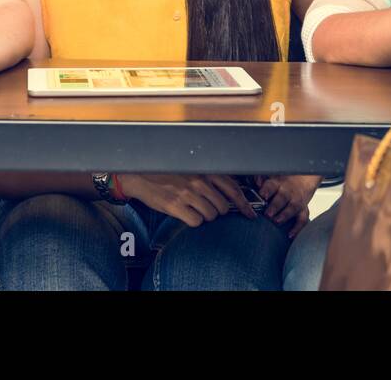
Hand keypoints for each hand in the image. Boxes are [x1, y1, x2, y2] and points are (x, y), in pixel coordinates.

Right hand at [119, 174, 256, 226]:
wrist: (140, 175)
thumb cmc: (167, 172)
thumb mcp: (192, 169)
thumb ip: (210, 177)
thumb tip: (231, 191)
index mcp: (205, 171)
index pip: (233, 189)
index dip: (244, 204)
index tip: (250, 213)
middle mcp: (199, 181)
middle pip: (223, 207)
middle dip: (218, 211)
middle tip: (209, 209)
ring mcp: (187, 193)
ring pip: (211, 215)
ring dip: (205, 216)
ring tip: (195, 210)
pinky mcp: (175, 206)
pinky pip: (196, 221)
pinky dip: (193, 221)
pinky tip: (186, 214)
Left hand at [254, 174, 321, 235]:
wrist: (303, 180)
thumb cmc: (283, 182)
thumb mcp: (271, 177)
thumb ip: (260, 179)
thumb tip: (256, 181)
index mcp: (277, 184)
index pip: (272, 185)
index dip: (267, 190)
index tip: (262, 195)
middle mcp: (287, 192)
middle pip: (283, 197)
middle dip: (275, 205)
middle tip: (268, 214)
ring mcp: (296, 201)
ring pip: (293, 207)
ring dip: (285, 215)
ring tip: (277, 221)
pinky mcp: (303, 210)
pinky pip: (302, 219)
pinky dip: (297, 228)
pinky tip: (290, 235)